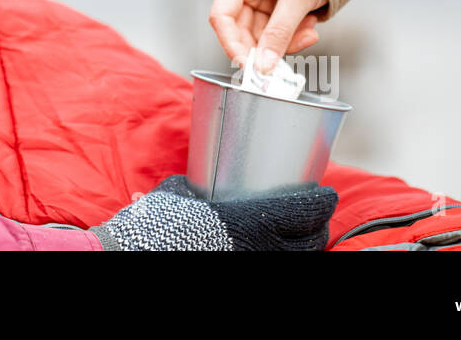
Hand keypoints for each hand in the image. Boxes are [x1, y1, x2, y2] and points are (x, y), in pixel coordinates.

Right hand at [90, 175, 336, 250]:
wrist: (134, 256)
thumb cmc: (154, 225)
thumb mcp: (176, 195)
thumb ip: (195, 188)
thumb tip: (196, 183)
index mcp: (249, 221)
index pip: (305, 212)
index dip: (323, 201)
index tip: (326, 193)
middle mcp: (259, 249)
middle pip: (311, 242)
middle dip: (319, 227)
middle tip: (316, 216)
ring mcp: (252, 267)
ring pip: (298, 262)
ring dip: (306, 249)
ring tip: (302, 238)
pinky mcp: (243, 278)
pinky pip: (275, 269)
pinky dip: (285, 261)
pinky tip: (279, 253)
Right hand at [209, 0, 325, 74]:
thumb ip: (280, 32)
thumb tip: (264, 65)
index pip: (221, 15)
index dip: (230, 42)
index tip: (247, 65)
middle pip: (240, 30)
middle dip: (263, 47)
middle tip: (277, 65)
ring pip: (259, 36)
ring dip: (284, 42)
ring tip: (308, 32)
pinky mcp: (271, 9)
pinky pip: (274, 34)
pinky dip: (292, 37)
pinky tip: (309, 28)